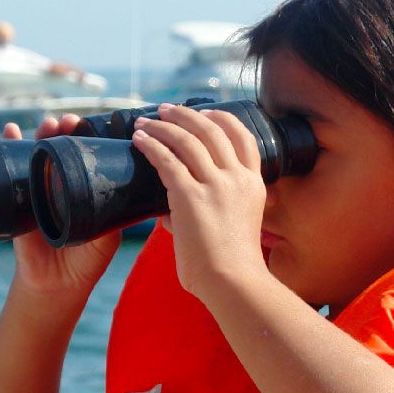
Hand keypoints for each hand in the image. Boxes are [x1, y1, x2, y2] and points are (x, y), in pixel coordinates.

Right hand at [5, 115, 119, 300]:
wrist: (59, 284)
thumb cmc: (89, 259)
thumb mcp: (108, 234)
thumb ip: (113, 216)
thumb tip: (125, 193)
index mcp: (85, 187)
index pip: (85, 154)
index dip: (86, 137)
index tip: (91, 125)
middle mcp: (61, 183)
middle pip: (60, 148)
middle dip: (63, 130)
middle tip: (69, 122)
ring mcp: (38, 189)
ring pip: (36, 154)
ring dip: (39, 134)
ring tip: (46, 124)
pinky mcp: (17, 201)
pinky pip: (9, 170)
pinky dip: (7, 147)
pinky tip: (10, 130)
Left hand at [130, 102, 268, 301]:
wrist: (234, 282)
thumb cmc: (232, 266)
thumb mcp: (237, 226)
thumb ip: (210, 211)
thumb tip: (170, 214)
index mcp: (254, 184)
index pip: (244, 138)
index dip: (223, 119)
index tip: (206, 112)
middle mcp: (237, 179)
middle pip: (213, 129)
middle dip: (187, 115)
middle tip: (167, 110)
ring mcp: (215, 185)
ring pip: (187, 139)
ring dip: (163, 126)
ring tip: (145, 122)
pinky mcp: (189, 196)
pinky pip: (166, 159)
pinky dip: (151, 145)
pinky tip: (139, 141)